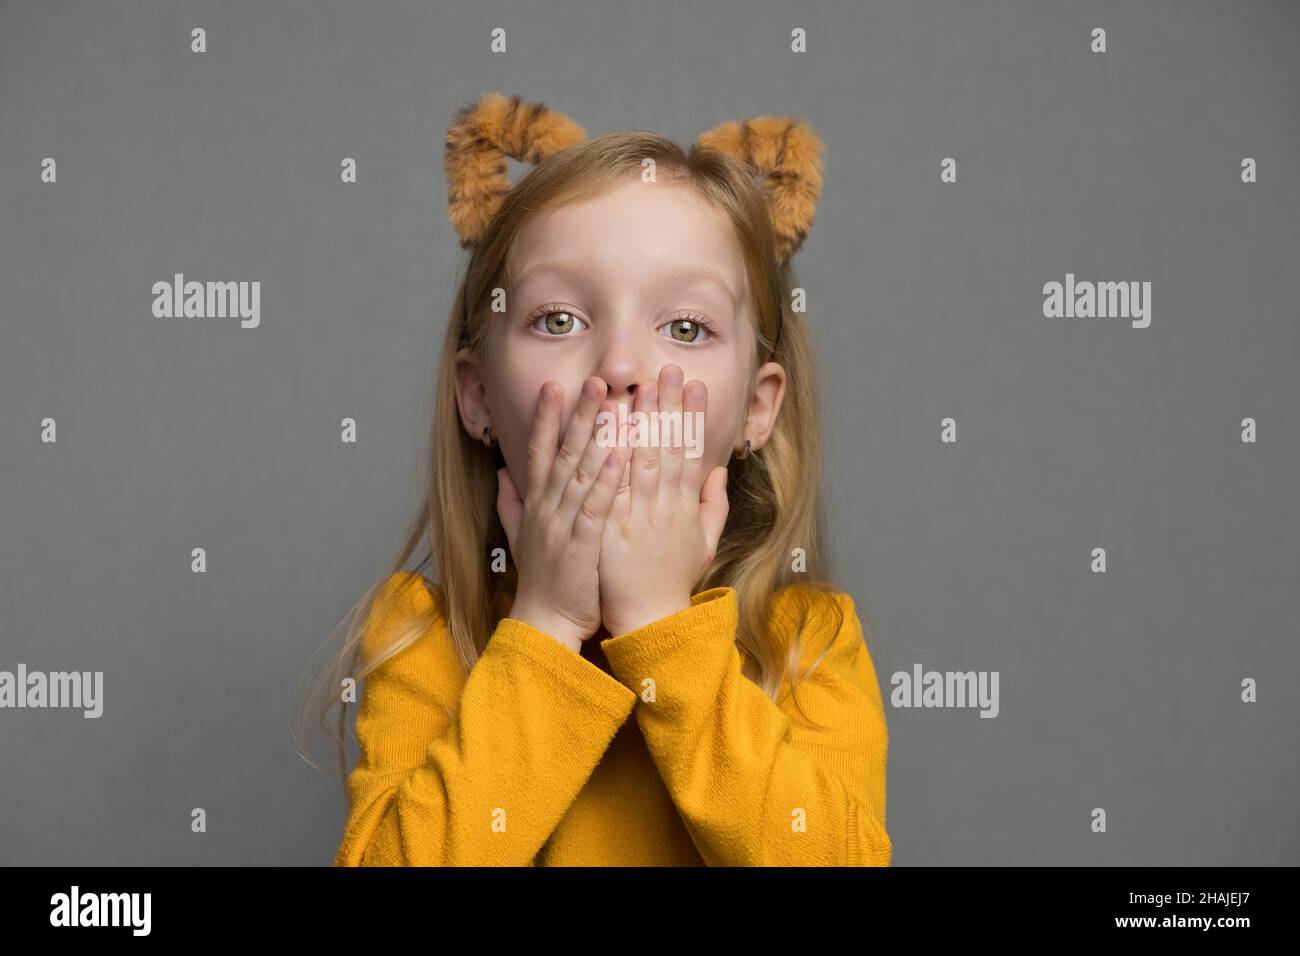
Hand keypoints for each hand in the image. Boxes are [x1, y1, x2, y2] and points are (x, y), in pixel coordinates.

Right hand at [496, 377, 626, 651]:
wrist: (545, 622)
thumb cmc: (542, 580)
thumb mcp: (520, 536)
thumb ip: (510, 502)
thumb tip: (502, 473)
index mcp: (536, 503)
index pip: (539, 451)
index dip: (547, 418)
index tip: (554, 386)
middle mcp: (547, 507)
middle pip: (563, 452)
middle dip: (579, 414)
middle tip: (594, 381)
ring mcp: (562, 523)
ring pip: (581, 472)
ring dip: (597, 437)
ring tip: (613, 405)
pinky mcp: (581, 544)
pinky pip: (595, 506)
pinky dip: (607, 481)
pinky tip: (622, 456)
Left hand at [598, 364, 729, 635]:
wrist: (649, 620)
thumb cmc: (673, 583)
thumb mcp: (703, 544)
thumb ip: (713, 506)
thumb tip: (719, 472)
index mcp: (685, 507)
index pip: (690, 452)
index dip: (691, 416)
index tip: (693, 384)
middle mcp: (665, 507)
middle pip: (668, 447)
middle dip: (668, 406)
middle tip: (669, 370)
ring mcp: (639, 517)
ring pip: (642, 460)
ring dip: (642, 422)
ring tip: (642, 388)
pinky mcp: (614, 530)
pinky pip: (613, 487)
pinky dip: (612, 457)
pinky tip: (610, 432)